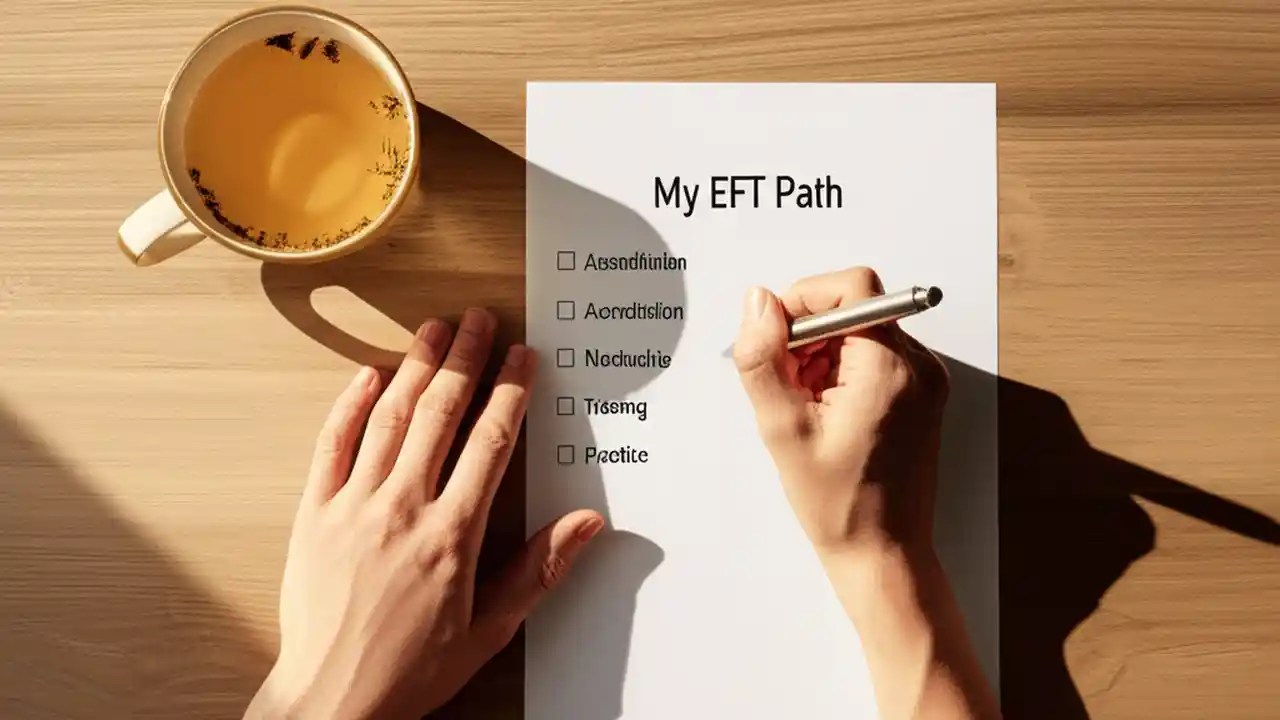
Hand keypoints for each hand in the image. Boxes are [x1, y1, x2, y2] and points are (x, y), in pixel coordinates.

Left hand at [246, 308, 603, 719]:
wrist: (333, 700)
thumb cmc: (413, 670)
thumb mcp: (491, 628)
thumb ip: (539, 570)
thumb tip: (587, 524)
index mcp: (452, 534)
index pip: (491, 442)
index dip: (511, 391)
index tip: (523, 357)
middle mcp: (403, 509)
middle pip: (440, 414)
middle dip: (464, 360)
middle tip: (479, 321)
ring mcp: (352, 507)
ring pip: (389, 419)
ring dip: (413, 368)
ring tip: (432, 330)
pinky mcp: (312, 515)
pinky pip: (330, 446)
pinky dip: (349, 406)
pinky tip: (366, 376)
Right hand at [735, 270, 999, 719]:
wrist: (882, 553)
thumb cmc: (839, 504)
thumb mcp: (782, 429)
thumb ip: (763, 357)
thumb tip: (758, 301)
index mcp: (891, 369)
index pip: (851, 288)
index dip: (804, 301)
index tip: (776, 339)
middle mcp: (919, 366)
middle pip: (854, 308)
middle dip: (809, 337)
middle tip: (788, 388)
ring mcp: (925, 380)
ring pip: (862, 331)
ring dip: (823, 356)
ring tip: (808, 409)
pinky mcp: (922, 394)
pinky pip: (876, 356)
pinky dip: (843, 371)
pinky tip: (827, 414)